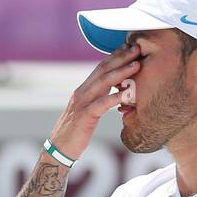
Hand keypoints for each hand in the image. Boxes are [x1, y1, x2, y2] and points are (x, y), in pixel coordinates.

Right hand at [48, 42, 141, 159]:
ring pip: (103, 83)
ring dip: (121, 72)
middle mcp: (81, 93)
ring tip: (137, 65)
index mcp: (83, 90)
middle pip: (103, 69)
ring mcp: (82, 104)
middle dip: (121, 57)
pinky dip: (114, 97)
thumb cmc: (75, 133)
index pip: (100, 67)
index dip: (115, 55)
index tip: (130, 46)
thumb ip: (98, 99)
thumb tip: (113, 92)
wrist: (59, 150)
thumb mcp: (87, 111)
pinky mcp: (84, 117)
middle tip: (137, 48)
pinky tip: (127, 93)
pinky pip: (101, 104)